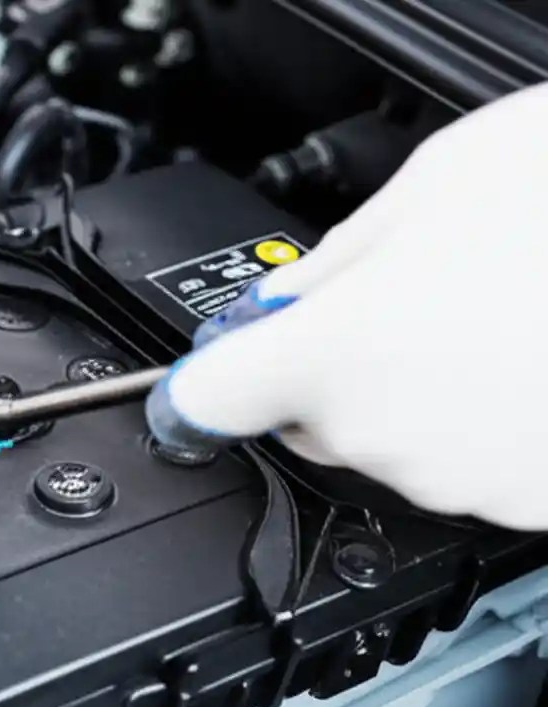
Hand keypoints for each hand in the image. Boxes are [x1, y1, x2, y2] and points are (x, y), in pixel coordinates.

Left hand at [146, 81, 547, 529]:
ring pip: (390, 442)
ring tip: (493, 324)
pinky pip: (464, 468)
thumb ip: (335, 261)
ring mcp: (459, 480)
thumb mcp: (430, 189)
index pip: (209, 398)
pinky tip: (526, 368)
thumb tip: (283, 302)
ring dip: (416, 396)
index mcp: (333, 352)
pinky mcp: (525, 507)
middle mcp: (384, 433)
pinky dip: (479, 429)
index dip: (200, 384)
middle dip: (331, 370)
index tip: (201, 379)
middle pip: (305, 417)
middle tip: (410, 304)